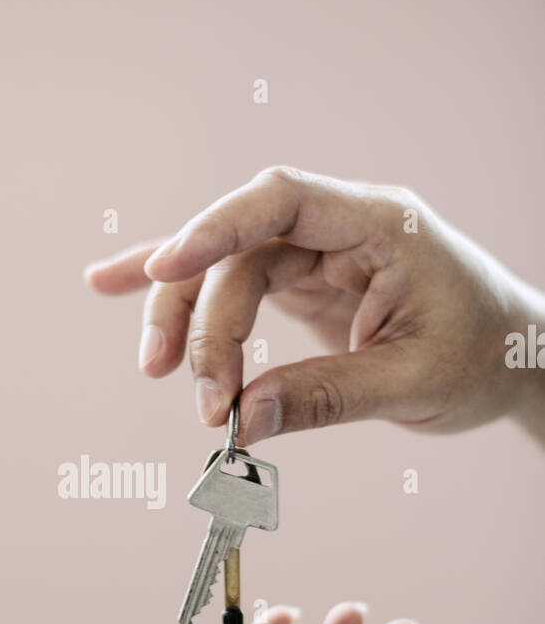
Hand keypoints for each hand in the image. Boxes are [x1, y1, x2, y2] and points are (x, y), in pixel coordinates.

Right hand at [85, 166, 544, 444]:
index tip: (164, 269)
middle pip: (239, 249)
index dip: (216, 227)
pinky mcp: (302, 282)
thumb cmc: (484, 356)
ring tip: (160, 371)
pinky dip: (181, 290)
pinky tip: (117, 282)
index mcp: (381, 224)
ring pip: (225, 269)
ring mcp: (316, 252)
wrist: (515, 356)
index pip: (283, 201)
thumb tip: (242, 422)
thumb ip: (325, 397)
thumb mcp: (412, 383)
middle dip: (204, 320)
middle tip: (199, 397)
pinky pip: (231, 280)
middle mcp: (340, 226)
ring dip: (187, 321)